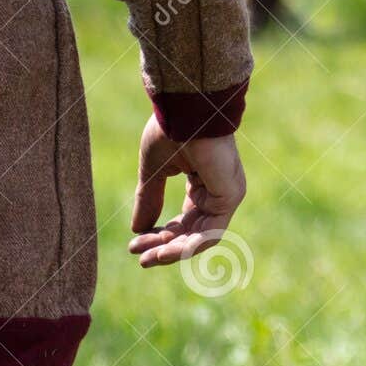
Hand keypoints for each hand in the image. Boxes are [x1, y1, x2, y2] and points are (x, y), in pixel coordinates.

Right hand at [129, 117, 246, 268]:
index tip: (134, 244)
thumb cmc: (171, 127)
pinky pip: (211, 233)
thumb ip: (148, 199)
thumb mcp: (153, 171)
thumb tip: (137, 230)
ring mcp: (227, 193)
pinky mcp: (231, 194)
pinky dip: (187, 246)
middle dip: (163, 248)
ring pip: (200, 238)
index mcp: (202, 181)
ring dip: (173, 252)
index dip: (159, 237)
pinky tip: (164, 251)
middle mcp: (218, 190)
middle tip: (139, 258)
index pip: (183, 221)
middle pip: (190, 233)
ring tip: (148, 259)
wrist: (186, 106)